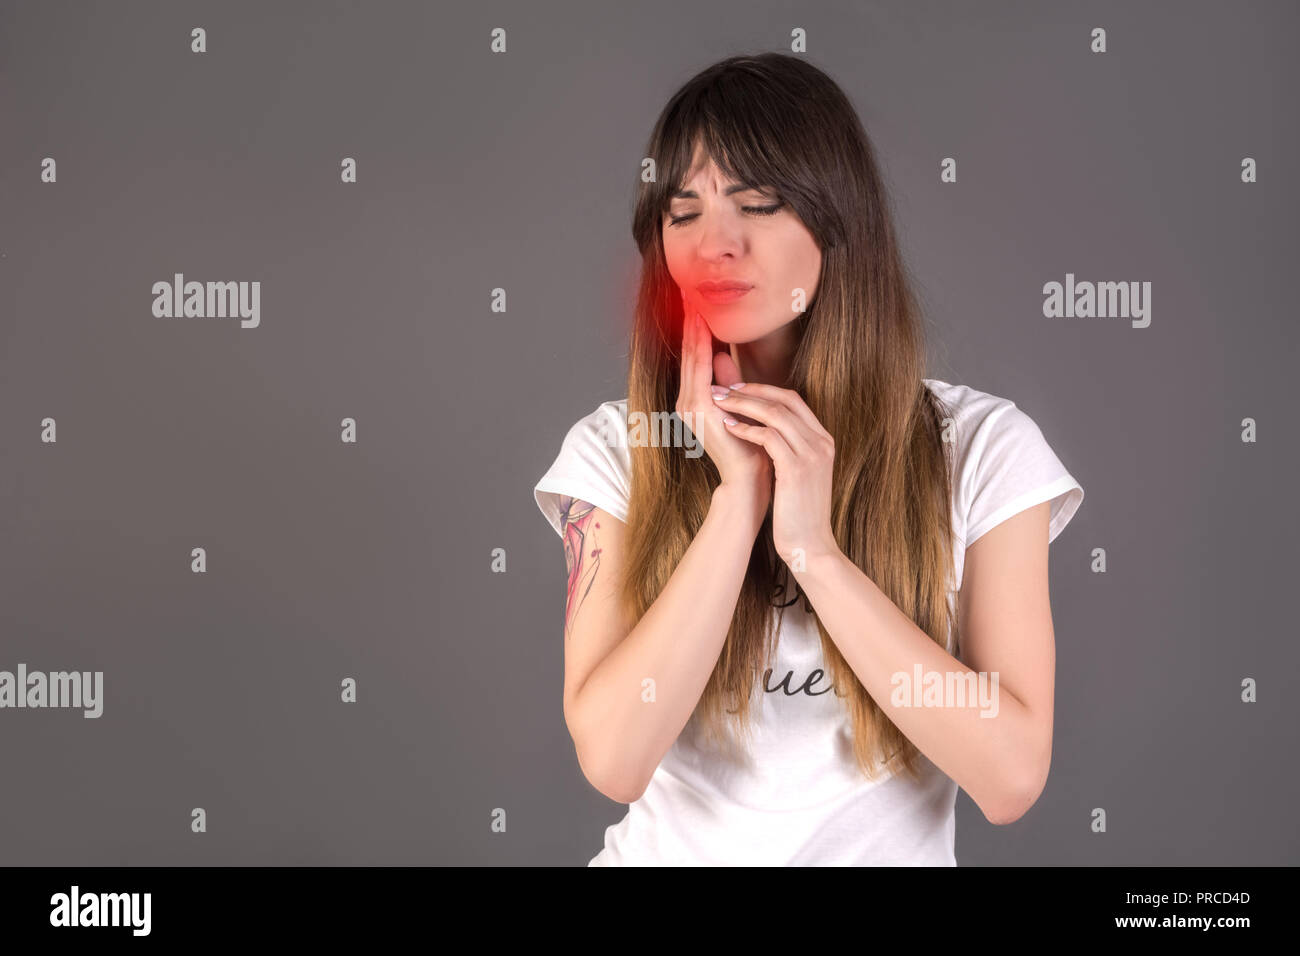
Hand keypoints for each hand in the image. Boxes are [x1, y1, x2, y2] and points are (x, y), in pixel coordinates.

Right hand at [675, 289, 772, 516]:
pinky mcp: (699, 409)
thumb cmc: (750, 446)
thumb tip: (724, 356)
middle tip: (688, 290)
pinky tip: (703, 325)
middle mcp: (687, 402)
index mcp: (696, 401)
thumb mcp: (739, 406)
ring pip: (692, 357)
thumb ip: (729, 382)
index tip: (696, 303)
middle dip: (688, 321)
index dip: (694, 330)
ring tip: (692, 300)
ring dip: (692, 327)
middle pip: (689, 353)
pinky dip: (701, 345)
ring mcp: (690, 406)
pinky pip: (699, 369)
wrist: (749, 477)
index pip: (695, 358)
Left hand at [710, 383, 838, 566]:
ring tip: (719, 403)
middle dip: (750, 390)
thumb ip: (788, 448)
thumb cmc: (798, 513)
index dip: (763, 389)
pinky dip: (747, 428)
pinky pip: (769, 437)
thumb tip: (762, 430)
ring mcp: (811, 455)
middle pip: (784, 400)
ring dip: (743, 405)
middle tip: (721, 389)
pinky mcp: (796, 470)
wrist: (811, 545)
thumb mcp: (798, 473)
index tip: (737, 388)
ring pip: (776, 414)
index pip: (793, 400)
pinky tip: (729, 427)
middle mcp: (821, 443)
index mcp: (822, 440)